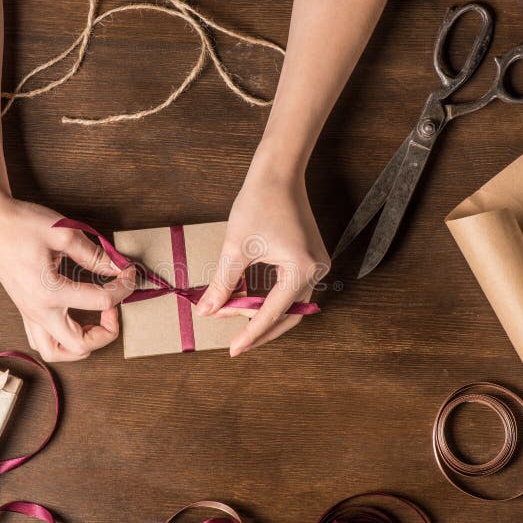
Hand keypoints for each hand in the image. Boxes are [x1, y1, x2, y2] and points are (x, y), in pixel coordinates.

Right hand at [0, 194, 135, 361]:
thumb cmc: (20, 224)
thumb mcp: (64, 233)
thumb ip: (94, 254)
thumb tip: (117, 267)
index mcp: (50, 292)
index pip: (101, 301)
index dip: (124, 287)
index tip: (130, 272)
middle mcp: (38, 310)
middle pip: (80, 345)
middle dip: (106, 331)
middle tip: (113, 305)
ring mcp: (29, 313)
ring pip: (56, 352)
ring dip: (81, 344)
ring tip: (94, 320)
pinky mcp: (24, 310)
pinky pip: (43, 340)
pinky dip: (62, 339)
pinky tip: (74, 318)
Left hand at [195, 150, 329, 356]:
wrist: (277, 172)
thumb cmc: (258, 202)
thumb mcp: (235, 248)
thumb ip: (222, 284)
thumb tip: (206, 311)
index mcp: (301, 269)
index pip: (272, 313)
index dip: (250, 333)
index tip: (232, 349)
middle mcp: (316, 271)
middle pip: (289, 316)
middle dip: (260, 329)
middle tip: (236, 342)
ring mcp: (316, 265)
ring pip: (291, 305)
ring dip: (264, 314)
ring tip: (235, 319)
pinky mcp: (310, 259)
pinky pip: (291, 289)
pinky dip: (270, 299)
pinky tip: (247, 301)